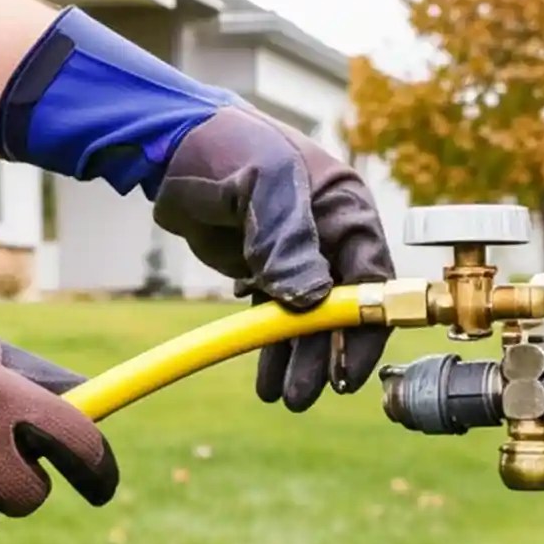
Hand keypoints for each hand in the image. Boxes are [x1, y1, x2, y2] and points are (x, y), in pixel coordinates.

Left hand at [153, 108, 395, 411]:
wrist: (172, 146)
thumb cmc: (227, 146)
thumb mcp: (264, 182)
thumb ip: (287, 239)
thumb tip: (311, 300)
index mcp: (346, 209)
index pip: (372, 278)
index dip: (365, 326)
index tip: (350, 367)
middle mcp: (330, 237)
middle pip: (341, 308)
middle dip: (326, 355)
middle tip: (306, 394)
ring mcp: (298, 257)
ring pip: (308, 320)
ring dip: (298, 360)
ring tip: (284, 398)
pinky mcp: (265, 270)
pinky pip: (275, 317)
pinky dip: (271, 347)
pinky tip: (265, 379)